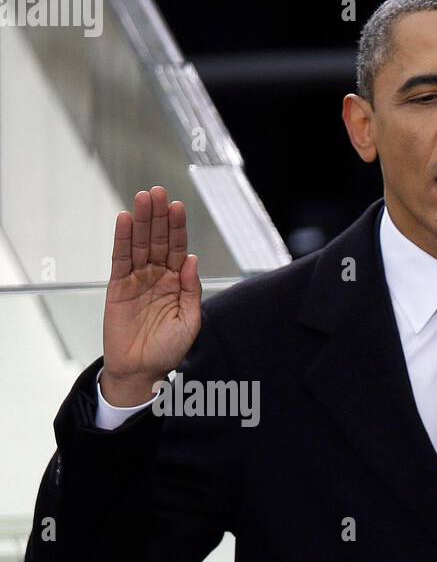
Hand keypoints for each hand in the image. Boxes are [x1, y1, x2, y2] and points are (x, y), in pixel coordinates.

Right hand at [102, 186, 201, 405]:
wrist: (143, 370)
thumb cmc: (169, 349)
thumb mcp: (190, 321)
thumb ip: (191, 290)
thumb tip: (192, 259)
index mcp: (177, 283)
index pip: (178, 250)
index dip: (178, 229)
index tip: (178, 207)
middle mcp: (157, 277)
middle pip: (158, 241)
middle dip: (159, 217)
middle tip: (158, 192)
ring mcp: (137, 280)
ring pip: (139, 245)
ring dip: (142, 221)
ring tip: (143, 198)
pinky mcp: (118, 287)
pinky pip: (120, 259)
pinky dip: (123, 240)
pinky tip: (126, 221)